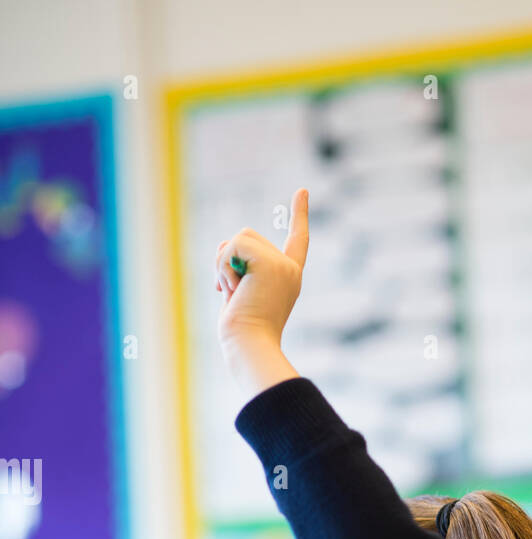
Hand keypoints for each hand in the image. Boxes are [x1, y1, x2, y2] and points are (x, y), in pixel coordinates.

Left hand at [215, 189, 308, 400]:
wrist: (249, 346)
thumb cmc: (241, 333)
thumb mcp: (238, 294)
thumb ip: (237, 269)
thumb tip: (223, 248)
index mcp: (288, 278)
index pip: (296, 240)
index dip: (299, 215)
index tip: (301, 192)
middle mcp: (289, 269)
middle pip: (248, 237)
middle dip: (227, 258)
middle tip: (226, 290)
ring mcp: (282, 265)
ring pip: (240, 237)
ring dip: (223, 263)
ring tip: (228, 290)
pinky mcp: (270, 264)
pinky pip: (234, 246)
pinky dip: (223, 265)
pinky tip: (230, 288)